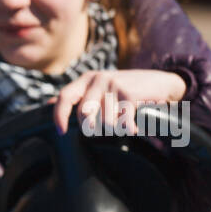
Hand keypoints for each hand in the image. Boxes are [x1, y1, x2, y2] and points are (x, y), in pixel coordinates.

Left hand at [53, 69, 187, 136]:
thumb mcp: (99, 90)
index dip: (59, 116)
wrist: (162, 83)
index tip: (61, 132)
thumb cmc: (126, 90)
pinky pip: (121, 121)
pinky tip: (135, 126)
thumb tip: (48, 105)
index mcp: (87, 79)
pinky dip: (128, 128)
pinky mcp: (129, 93)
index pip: (64, 96)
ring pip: (102, 120)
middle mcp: (98, 79)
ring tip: (124, 123)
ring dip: (114, 128)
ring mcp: (113, 85)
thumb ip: (77, 97)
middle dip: (92, 127)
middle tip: (105, 128)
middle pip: (83, 113)